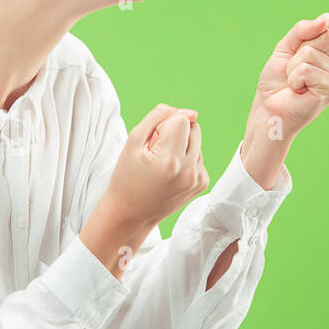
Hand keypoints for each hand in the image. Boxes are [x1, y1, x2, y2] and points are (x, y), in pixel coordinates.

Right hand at [99, 103, 208, 231]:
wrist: (130, 215)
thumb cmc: (127, 178)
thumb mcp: (133, 141)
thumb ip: (159, 117)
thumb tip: (191, 113)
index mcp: (170, 160)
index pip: (181, 120)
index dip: (163, 126)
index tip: (151, 144)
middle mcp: (189, 171)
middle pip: (193, 128)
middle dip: (175, 133)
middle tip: (155, 153)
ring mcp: (198, 179)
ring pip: (197, 141)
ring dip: (181, 146)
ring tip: (162, 165)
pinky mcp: (202, 183)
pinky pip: (198, 156)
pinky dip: (185, 159)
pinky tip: (170, 173)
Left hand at [249, 13, 328, 141]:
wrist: (268, 109)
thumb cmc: (277, 81)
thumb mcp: (285, 48)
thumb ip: (303, 30)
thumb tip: (325, 19)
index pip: (327, 23)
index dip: (304, 35)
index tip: (296, 53)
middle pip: (322, 36)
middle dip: (298, 52)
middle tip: (294, 71)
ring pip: (311, 53)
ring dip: (293, 68)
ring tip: (295, 82)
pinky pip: (307, 69)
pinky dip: (294, 79)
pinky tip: (297, 90)